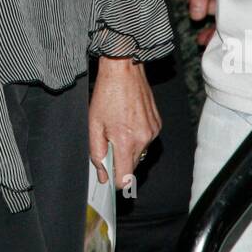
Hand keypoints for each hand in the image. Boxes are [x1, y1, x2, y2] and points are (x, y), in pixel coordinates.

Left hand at [89, 55, 160, 191]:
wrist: (124, 70)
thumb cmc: (107, 94)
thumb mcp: (93, 125)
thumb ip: (97, 153)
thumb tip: (102, 175)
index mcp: (125, 141)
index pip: (125, 178)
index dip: (115, 181)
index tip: (109, 177)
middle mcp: (143, 139)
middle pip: (133, 167)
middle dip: (120, 162)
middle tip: (109, 143)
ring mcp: (153, 132)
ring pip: (140, 154)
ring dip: (129, 149)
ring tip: (119, 129)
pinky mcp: (157, 124)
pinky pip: (146, 140)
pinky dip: (137, 137)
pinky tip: (128, 122)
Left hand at [181, 0, 223, 48]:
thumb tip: (197, 16)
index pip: (226, 15)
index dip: (216, 31)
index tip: (205, 41)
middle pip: (229, 11)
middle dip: (216, 24)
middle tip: (202, 38)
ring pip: (227, 0)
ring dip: (215, 9)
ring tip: (201, 17)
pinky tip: (208, 0)